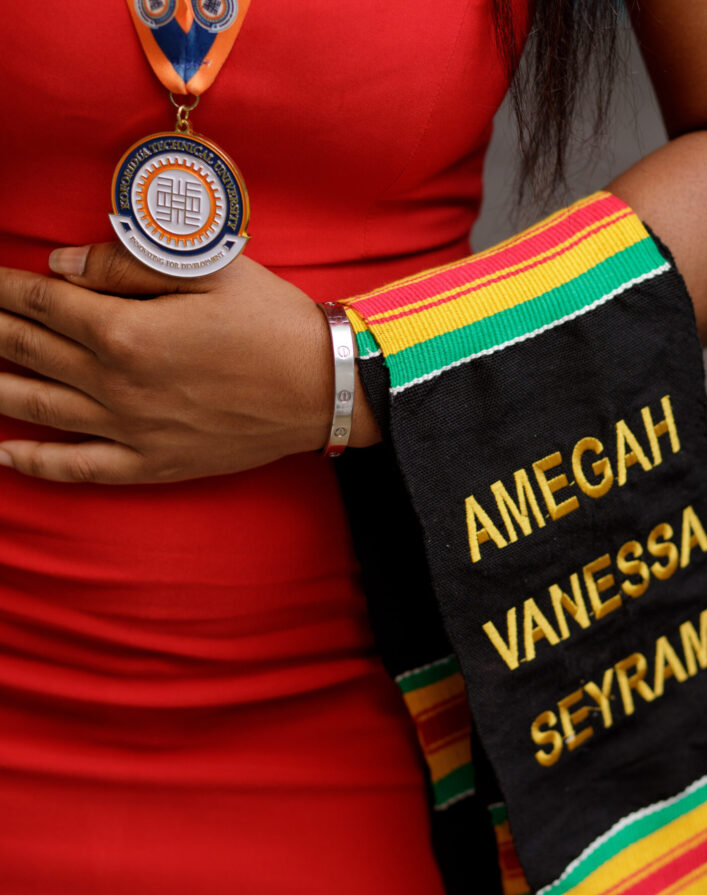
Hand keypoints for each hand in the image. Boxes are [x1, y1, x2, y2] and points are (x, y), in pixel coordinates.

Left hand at [0, 243, 376, 483]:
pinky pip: (79, 467)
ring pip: (39, 407)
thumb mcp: (209, 271)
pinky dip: (35, 462)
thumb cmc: (272, 322)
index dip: (1, 287)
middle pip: (28, 350)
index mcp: (128, 329)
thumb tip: (61, 264)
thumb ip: (127, 264)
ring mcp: (132, 430)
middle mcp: (117, 384)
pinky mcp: (153, 463)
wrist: (324, 388)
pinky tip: (3, 453)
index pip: (42, 302)